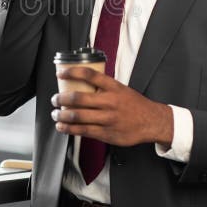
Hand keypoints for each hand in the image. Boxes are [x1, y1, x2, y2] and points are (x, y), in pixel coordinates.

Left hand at [50, 66, 173, 146]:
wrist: (152, 122)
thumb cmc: (135, 105)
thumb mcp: (121, 89)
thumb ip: (103, 87)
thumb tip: (81, 83)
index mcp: (113, 87)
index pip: (89, 75)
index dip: (72, 72)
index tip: (60, 73)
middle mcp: (110, 102)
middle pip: (78, 98)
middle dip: (61, 98)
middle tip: (55, 99)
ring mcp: (108, 118)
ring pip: (78, 116)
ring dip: (61, 115)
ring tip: (55, 113)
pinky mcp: (106, 133)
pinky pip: (83, 130)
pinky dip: (69, 128)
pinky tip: (62, 126)